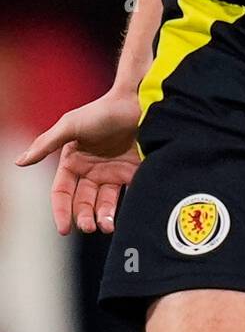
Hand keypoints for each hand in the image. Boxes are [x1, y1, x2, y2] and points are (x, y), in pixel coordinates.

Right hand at [15, 89, 142, 234]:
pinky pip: (122, 198)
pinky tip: (115, 219)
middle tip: (87, 227)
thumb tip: (19, 162)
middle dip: (82, 217)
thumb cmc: (103, 110)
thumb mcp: (70, 125)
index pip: (62, 192)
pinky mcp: (130, 173)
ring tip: (105, 226)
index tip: (64, 228)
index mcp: (73, 161)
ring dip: (101, 218)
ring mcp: (111, 172)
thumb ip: (46, 144)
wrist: (139, 103)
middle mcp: (91, 170)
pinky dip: (118, 211)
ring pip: (102, 204)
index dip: (61, 210)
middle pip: (82, 202)